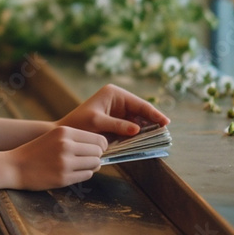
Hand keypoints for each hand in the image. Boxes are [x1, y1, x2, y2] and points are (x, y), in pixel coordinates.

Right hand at [4, 126, 105, 190]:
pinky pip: (87, 175)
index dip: (101, 146)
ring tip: (80, 165)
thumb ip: (76, 139)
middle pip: (98, 152)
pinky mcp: (64, 178)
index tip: (96, 149)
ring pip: (95, 164)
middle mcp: (66, 146)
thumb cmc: (36, 151)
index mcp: (65, 132)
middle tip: (88, 159)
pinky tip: (73, 172)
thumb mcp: (54, 136)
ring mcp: (65, 163)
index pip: (98, 139)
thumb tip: (101, 148)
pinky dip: (84, 174)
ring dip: (91, 166)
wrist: (15, 166)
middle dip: (97, 156)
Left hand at [55, 84, 169, 137]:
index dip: (153, 113)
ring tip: (160, 138)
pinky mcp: (118, 121)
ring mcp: (119, 110)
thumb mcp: (97, 122)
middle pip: (141, 111)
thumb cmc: (79, 123)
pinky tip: (147, 140)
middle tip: (165, 132)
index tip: (165, 122)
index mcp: (114, 93)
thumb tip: (137, 130)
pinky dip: (140, 133)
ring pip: (139, 119)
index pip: (138, 103)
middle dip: (153, 120)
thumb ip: (117, 125)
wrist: (67, 132)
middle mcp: (118, 99)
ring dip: (148, 128)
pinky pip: (133, 127)